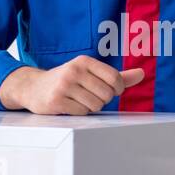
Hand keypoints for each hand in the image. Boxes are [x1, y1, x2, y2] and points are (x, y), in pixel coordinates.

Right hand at [0, 56, 144, 113]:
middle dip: (100, 100)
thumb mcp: (90, 73)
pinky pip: (82, 113)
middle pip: (106, 95)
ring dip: (89, 107)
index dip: (115, 89)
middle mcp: (74, 71)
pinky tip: (68, 105)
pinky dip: (78, 113)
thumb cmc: (67, 80)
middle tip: (87, 95)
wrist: (32, 87)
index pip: (115, 79)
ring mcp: (64, 86)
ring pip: (95, 106)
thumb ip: (117, 76)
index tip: (106, 89)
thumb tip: (142, 74)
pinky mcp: (56, 101)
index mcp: (84, 61)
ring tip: (77, 100)